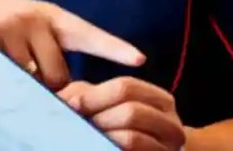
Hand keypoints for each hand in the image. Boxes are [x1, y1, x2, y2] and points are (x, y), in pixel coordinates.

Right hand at [0, 0, 144, 89]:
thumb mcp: (17, 34)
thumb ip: (41, 53)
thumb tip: (62, 90)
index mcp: (48, 16)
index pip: (87, 34)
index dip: (114, 48)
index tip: (140, 59)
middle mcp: (37, 17)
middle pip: (59, 76)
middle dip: (44, 88)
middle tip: (18, 75)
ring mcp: (15, 26)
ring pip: (33, 82)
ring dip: (18, 86)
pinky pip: (10, 79)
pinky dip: (0, 82)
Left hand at [58, 78, 186, 150]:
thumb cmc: (121, 132)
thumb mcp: (107, 109)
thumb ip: (87, 97)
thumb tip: (62, 99)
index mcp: (159, 100)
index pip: (126, 87)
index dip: (94, 96)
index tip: (71, 105)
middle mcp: (171, 122)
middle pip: (130, 111)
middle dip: (99, 118)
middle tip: (77, 126)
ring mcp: (168, 147)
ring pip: (131, 138)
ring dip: (101, 138)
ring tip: (85, 138)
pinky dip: (108, 149)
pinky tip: (96, 146)